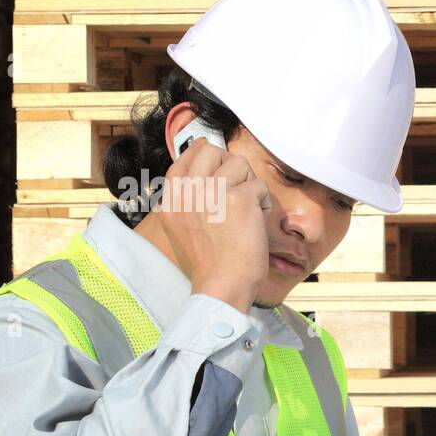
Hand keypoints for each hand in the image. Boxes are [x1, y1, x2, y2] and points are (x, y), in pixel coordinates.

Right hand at [158, 135, 272, 312]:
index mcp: (171, 199)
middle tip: (238, 187)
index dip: (203, 153)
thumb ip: (185, 203)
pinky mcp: (239, 199)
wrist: (221, 284)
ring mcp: (212, 192)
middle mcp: (188, 191)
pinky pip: (259, 185)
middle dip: (229, 164)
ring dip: (250, 183)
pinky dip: (264, 202)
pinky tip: (259, 219)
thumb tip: (197, 179)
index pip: (184, 158)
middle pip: (210, 151)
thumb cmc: (208, 263)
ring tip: (250, 208)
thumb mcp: (180, 229)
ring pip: (238, 163)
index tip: (213, 155)